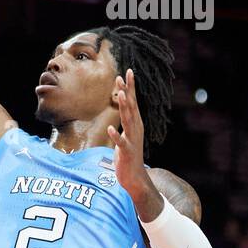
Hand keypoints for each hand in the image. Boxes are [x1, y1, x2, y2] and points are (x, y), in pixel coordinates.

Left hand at [107, 68, 155, 207]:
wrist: (135, 176)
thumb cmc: (128, 154)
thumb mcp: (127, 132)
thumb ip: (126, 118)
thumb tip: (122, 102)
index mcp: (135, 123)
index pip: (133, 101)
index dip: (130, 87)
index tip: (128, 71)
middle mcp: (136, 128)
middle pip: (131, 106)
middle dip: (126, 91)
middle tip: (122, 76)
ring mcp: (132, 139)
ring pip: (128, 120)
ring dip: (123, 107)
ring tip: (118, 94)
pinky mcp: (127, 152)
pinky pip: (121, 142)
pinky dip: (116, 136)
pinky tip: (111, 129)